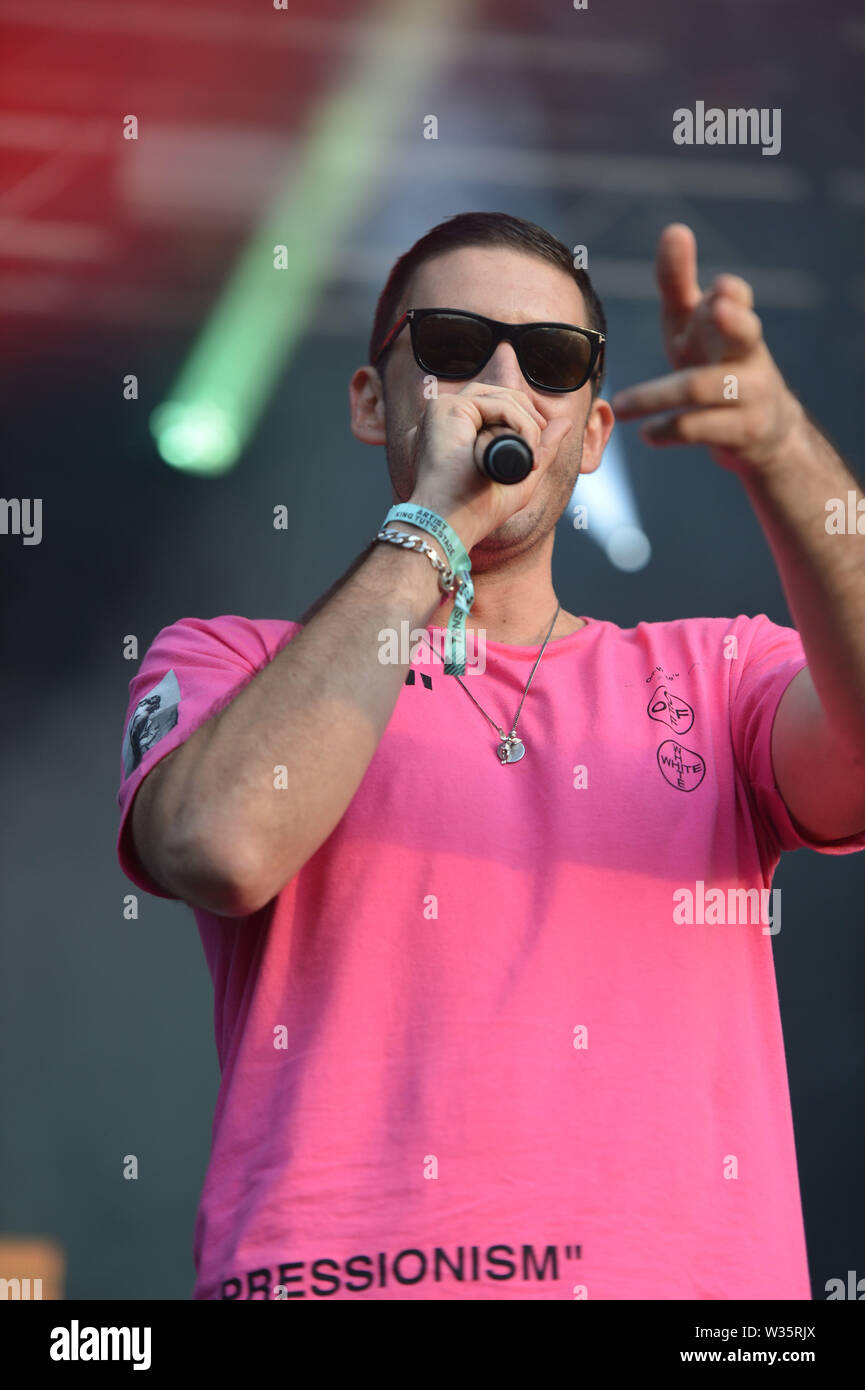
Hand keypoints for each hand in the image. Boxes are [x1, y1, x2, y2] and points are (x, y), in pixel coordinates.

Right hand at [406, 382, 571, 548]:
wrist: (452, 522)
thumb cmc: (479, 508)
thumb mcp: (522, 473)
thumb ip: (543, 446)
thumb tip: (566, 421)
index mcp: (458, 428)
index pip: (500, 406)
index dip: (526, 420)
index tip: (537, 447)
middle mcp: (449, 415)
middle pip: (503, 395)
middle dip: (530, 420)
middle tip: (537, 451)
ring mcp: (445, 408)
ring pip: (504, 398)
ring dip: (528, 426)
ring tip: (530, 457)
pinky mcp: (447, 408)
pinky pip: (498, 403)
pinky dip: (520, 424)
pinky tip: (523, 448)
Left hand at [610, 223, 805, 476]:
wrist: (764, 431)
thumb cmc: (715, 363)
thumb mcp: (694, 324)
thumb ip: (679, 282)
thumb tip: (675, 229)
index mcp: (734, 322)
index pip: (737, 299)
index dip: (731, 294)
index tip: (720, 288)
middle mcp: (749, 353)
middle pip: (745, 333)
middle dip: (734, 320)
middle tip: (717, 307)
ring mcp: (752, 394)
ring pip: (703, 388)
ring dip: (657, 395)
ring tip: (620, 405)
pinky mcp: (745, 431)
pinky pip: (700, 428)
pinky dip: (669, 429)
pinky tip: (646, 434)